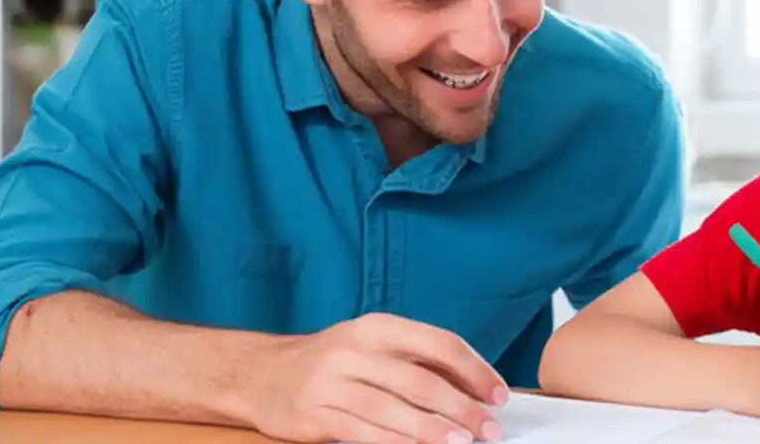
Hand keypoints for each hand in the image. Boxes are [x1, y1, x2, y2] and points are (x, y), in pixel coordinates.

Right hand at [243, 313, 508, 443]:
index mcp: (377, 327)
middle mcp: (354, 350)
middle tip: (488, 427)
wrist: (262, 374)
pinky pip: (364, 432)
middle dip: (462, 407)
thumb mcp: (372, 347)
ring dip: (434, 430)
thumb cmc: (332, 362)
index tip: (498, 394)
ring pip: (394, 409)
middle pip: (421, 380)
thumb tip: (473, 388)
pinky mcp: (315, 414)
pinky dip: (396, 442)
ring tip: (463, 441)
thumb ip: (417, 362)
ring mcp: (332, 383)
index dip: (474, 370)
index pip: (438, 343)